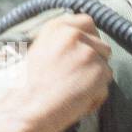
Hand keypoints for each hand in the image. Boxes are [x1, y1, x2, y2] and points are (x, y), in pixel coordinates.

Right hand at [0, 13, 112, 131]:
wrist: (25, 108)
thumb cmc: (28, 86)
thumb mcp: (40, 51)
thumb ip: (62, 42)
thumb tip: (84, 41)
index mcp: (57, 27)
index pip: (87, 22)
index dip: (90, 38)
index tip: (85, 51)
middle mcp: (74, 35)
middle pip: (102, 47)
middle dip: (95, 63)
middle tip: (75, 79)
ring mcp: (89, 53)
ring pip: (105, 68)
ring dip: (95, 82)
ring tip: (71, 92)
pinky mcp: (100, 72)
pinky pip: (106, 87)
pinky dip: (95, 98)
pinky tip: (75, 102)